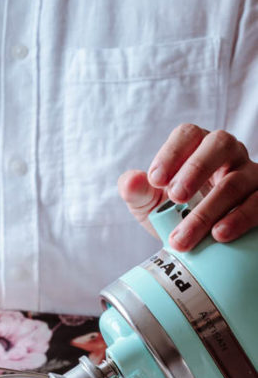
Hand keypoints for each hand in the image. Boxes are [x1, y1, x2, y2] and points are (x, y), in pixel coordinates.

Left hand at [118, 124, 257, 250]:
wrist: (201, 242)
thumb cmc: (175, 214)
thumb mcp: (151, 204)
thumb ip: (138, 193)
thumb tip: (130, 181)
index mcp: (198, 147)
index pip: (188, 135)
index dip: (172, 153)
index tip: (155, 180)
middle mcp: (227, 155)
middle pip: (219, 145)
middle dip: (196, 169)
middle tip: (175, 197)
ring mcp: (248, 176)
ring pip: (236, 182)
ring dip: (208, 210)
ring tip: (184, 237)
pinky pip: (257, 204)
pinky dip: (239, 218)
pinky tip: (219, 235)